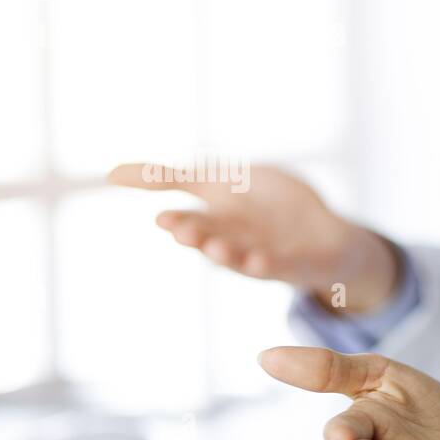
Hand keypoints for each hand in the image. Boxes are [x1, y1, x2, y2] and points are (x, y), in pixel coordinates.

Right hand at [108, 162, 397, 312]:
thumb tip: (110, 174)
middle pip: (212, 238)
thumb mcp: (221, 182)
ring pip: (241, 256)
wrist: (328, 237)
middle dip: (196, 234)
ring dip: (226, 253)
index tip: (160, 218)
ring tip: (213, 247)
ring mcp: (267, 253)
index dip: (177, 220)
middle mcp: (238, 240)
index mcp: (219, 221)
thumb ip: (171, 178)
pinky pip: (279, 265)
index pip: (191, 219)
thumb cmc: (270, 209)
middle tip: (178, 229)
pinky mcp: (297, 262)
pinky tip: (258, 261)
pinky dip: (267, 264)